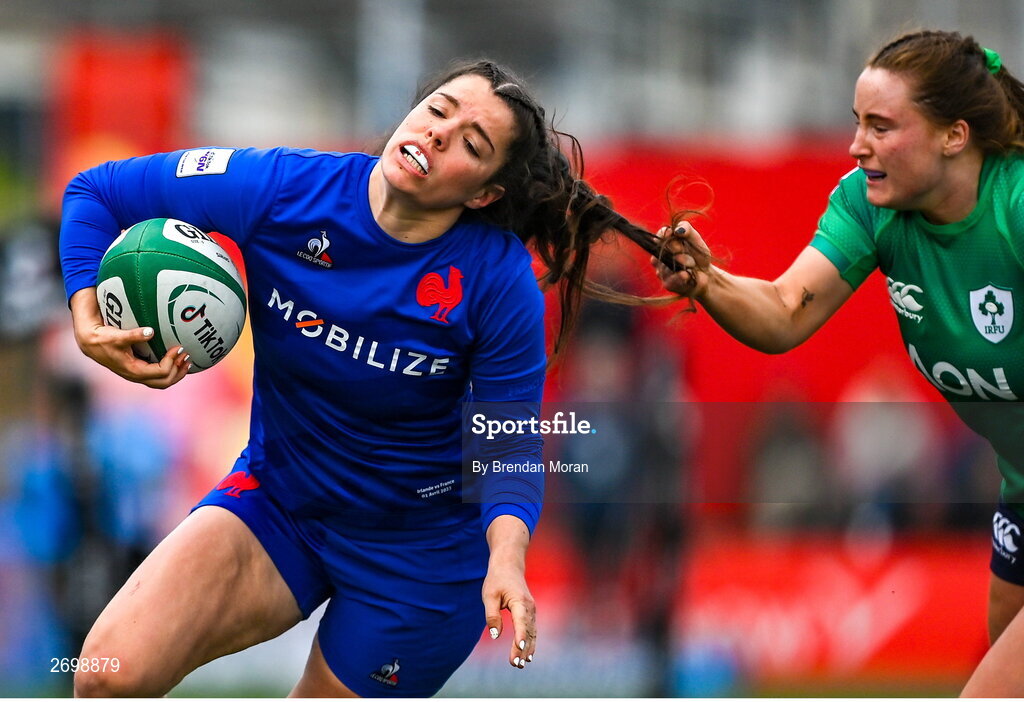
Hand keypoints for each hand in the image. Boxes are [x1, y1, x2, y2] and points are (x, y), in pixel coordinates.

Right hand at [70, 287, 190, 388]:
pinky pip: (158, 376)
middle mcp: (136, 376)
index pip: (160, 372)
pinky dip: (170, 371)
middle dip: (178, 371)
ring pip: (162, 381)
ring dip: (176, 373)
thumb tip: (150, 331)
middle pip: (164, 381)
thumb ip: (133, 335)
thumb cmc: (104, 338)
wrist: (91, 343)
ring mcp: (137, 375)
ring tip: (187, 361)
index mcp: (133, 370)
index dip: (172, 361)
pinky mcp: (138, 370)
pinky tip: (177, 362)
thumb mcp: (117, 336)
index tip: (178, 347)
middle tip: (187, 356)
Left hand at [482, 558, 536, 668]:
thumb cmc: (497, 579)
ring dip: (527, 649)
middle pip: (528, 631)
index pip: (521, 622)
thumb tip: (495, 635)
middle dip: (523, 649)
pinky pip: (532, 630)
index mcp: (519, 601)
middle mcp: (529, 607)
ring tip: (521, 664)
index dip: (521, 636)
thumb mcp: (489, 596)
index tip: (519, 649)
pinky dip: (530, 642)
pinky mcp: (530, 612)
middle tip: (516, 665)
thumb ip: (492, 616)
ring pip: (532, 633)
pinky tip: (528, 654)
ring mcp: (532, 610)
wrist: (509, 565)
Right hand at [651, 222, 711, 297]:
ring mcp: (662, 271)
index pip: (659, 235)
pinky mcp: (667, 283)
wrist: (707, 275)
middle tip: (686, 251)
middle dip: (678, 248)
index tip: (677, 235)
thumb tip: (677, 230)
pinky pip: (672, 278)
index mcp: (665, 244)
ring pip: (668, 263)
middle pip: (663, 249)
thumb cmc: (698, 256)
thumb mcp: (695, 239)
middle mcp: (659, 257)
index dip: (666, 234)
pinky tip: (688, 274)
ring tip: (692, 265)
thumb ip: (687, 229)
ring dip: (685, 262)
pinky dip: (682, 275)